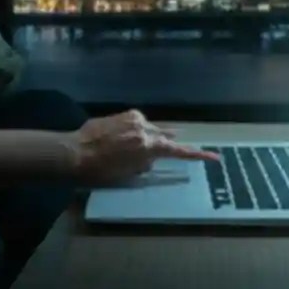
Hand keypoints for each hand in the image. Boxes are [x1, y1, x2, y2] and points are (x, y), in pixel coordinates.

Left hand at [68, 109, 218, 184]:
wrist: (74, 152)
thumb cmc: (100, 171)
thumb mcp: (127, 174)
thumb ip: (145, 162)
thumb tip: (151, 157)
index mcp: (147, 146)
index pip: (179, 151)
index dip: (198, 155)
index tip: (214, 157)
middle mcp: (144, 128)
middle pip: (165, 138)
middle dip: (168, 146)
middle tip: (168, 153)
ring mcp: (133, 119)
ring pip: (151, 129)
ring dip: (150, 138)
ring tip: (143, 148)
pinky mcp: (123, 114)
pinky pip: (138, 123)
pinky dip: (138, 131)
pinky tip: (128, 138)